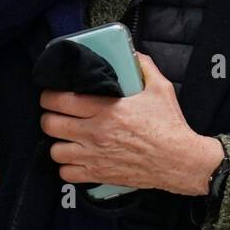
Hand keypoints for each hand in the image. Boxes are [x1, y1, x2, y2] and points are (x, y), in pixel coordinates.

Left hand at [39, 52, 223, 196]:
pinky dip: (67, 167)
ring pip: (55, 151)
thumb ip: (144, 68)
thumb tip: (135, 54)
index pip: (60, 100)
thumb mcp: (160, 88)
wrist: (180, 160)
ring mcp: (95, 156)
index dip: (49, 96)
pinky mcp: (99, 175)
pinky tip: (76, 159)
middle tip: (56, 115)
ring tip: (66, 139)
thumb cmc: (169, 125)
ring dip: (58, 143)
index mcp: (106, 109)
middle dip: (49, 118)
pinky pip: (66, 174)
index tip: (51, 95)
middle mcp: (95, 133)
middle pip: (50, 125)